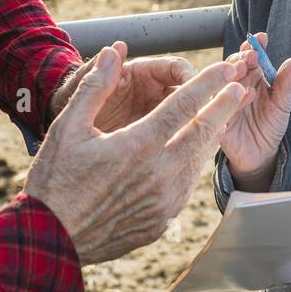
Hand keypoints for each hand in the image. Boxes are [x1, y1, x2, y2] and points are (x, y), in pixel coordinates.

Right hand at [25, 45, 248, 265]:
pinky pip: (186, 188)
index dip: (208, 84)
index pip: (183, 106)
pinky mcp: (160, 221)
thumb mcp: (68, 127)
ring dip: (211, 137)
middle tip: (240, 87)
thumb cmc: (55, 180)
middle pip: (202, 133)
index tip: (225, 69)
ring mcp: (163, 202)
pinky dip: (193, 167)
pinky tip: (192, 157)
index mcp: (138, 146)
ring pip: (198, 162)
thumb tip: (113, 51)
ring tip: (221, 119)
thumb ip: (95, 87)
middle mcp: (158, 174)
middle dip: (224, 107)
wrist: (51, 239)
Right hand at [218, 32, 290, 185]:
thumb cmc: (270, 126)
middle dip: (241, 58)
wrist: (261, 155)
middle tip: (251, 56)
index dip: (254, 46)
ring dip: (234, 75)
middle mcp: (235, 86)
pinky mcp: (218, 118)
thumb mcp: (282, 104)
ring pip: (223, 83)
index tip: (262, 38)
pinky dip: (230, 101)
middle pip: (233, 66)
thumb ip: (285, 83)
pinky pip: (220, 108)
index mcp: (251, 78)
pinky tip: (242, 96)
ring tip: (245, 70)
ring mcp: (224, 101)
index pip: (248, 57)